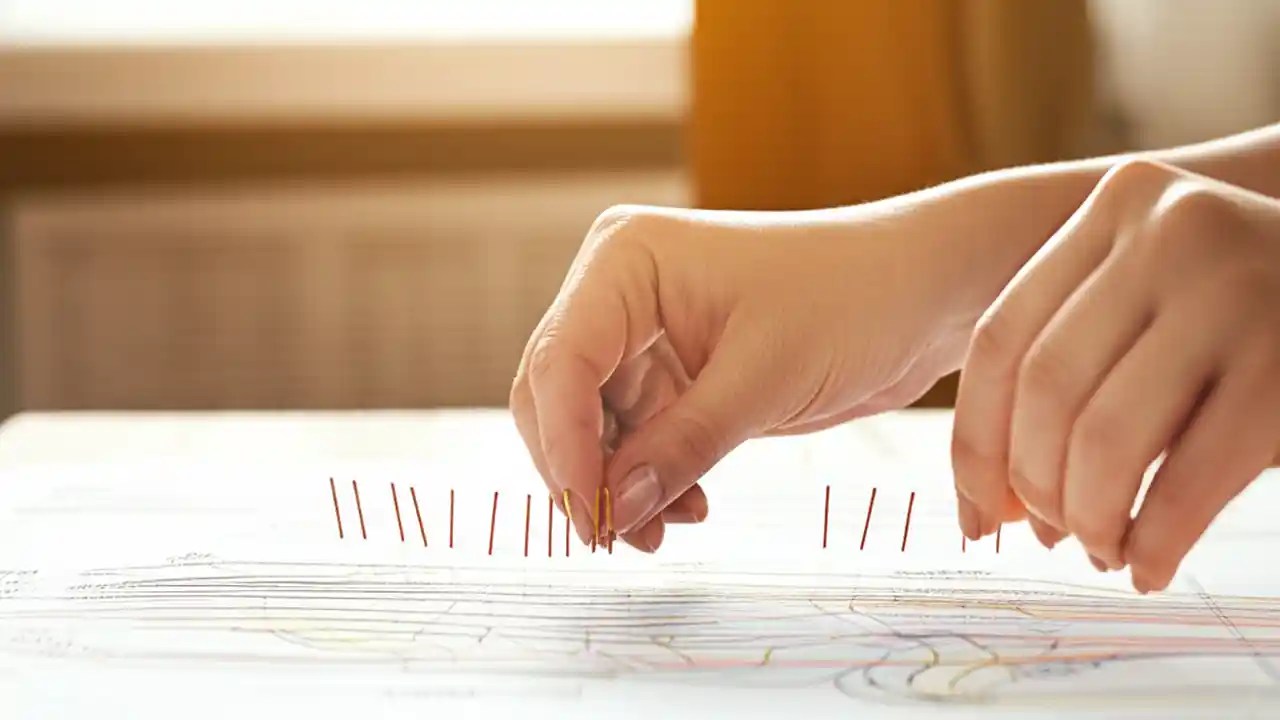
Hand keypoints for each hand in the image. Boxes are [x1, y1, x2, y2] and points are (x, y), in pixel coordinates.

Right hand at [511, 204, 972, 552]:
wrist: (924, 292)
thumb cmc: (855, 298)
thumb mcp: (767, 376)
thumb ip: (683, 444)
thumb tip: (615, 508)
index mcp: (627, 260)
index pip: (561, 360)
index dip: (565, 443)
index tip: (591, 515)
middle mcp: (621, 290)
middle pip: (559, 394)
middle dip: (583, 468)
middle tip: (616, 538)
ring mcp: (646, 332)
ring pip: (593, 424)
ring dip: (619, 483)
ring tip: (662, 533)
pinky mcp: (677, 371)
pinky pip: (637, 435)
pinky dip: (650, 477)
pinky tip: (688, 509)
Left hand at [952, 159, 1279, 591]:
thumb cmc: (1254, 321)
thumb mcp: (1159, 302)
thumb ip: (1074, 371)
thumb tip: (988, 506)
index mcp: (1121, 202)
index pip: (1001, 337)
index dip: (976, 442)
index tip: (976, 513)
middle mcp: (1173, 227)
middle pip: (1046, 386)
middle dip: (1033, 484)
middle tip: (1048, 536)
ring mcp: (1238, 289)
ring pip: (1105, 436)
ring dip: (1091, 518)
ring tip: (1103, 551)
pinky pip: (1188, 478)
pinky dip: (1157, 541)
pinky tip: (1151, 567)